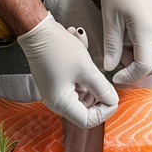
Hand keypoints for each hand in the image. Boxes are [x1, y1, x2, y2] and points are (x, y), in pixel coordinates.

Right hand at [18, 13, 118, 127]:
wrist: (38, 30)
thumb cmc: (57, 48)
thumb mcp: (86, 69)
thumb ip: (102, 88)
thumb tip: (112, 100)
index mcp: (61, 103)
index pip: (88, 121)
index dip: (104, 112)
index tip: (112, 98)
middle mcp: (57, 101)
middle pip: (86, 109)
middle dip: (98, 94)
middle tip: (103, 79)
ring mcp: (56, 91)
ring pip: (83, 95)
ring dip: (91, 81)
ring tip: (89, 64)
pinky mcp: (58, 82)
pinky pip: (77, 84)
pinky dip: (83, 73)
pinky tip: (82, 58)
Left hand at [102, 0, 151, 83]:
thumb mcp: (111, 17)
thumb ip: (112, 45)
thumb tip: (110, 67)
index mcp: (146, 33)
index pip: (144, 67)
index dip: (129, 76)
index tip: (115, 76)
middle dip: (136, 70)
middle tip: (118, 62)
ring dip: (138, 60)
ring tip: (120, 46)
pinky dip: (140, 51)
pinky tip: (126, 39)